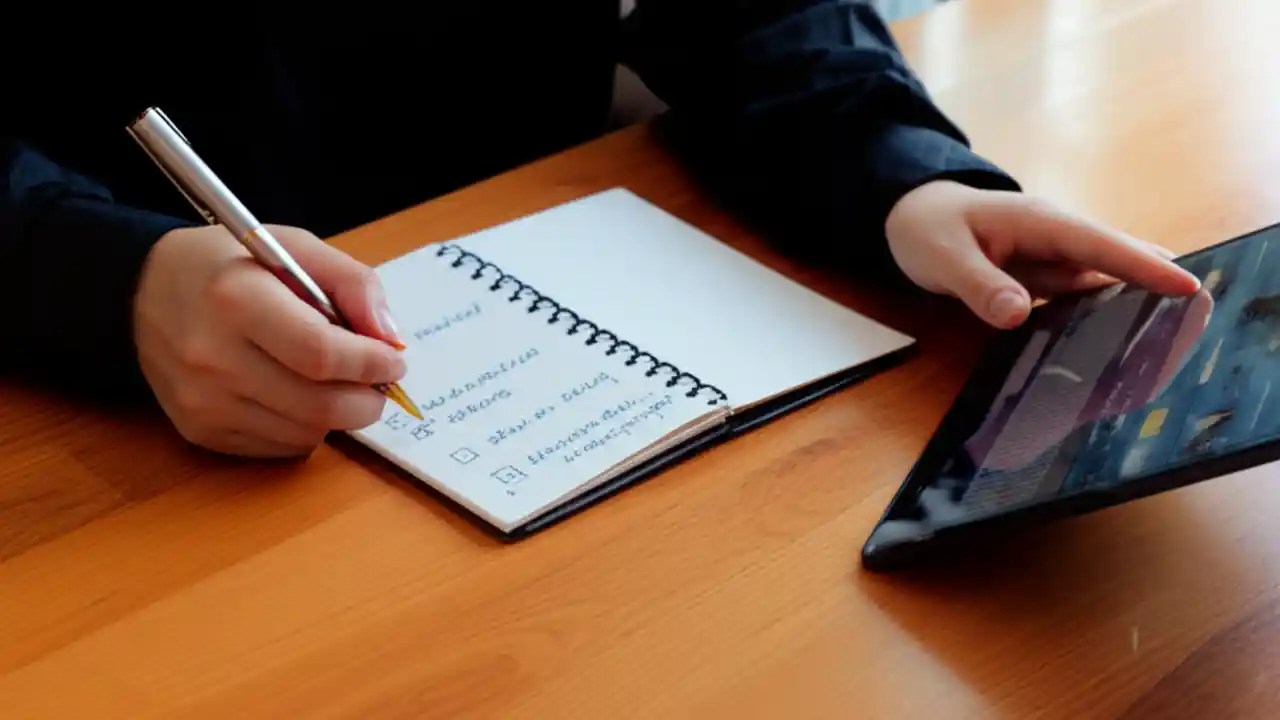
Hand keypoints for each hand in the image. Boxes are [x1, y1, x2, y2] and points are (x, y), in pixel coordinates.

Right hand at [133, 224, 407, 456]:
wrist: (142, 293)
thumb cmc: (229, 266)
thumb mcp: (293, 246)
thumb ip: (353, 283)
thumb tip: (391, 338)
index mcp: (235, 299)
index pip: (321, 353)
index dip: (371, 363)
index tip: (394, 359)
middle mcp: (212, 357)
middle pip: (319, 405)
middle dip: (368, 399)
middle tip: (379, 382)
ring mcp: (202, 401)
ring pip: (306, 432)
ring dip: (338, 414)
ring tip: (335, 381)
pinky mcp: (200, 431)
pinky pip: (280, 447)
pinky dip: (307, 427)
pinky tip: (298, 394)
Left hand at [885, 180, 1200, 327]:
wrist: (910, 214)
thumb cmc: (926, 228)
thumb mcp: (943, 257)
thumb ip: (979, 285)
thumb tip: (1018, 313)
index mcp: (1040, 222)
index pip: (1100, 245)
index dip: (1143, 266)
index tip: (1187, 286)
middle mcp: (1057, 239)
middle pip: (1116, 263)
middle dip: (1156, 286)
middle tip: (1195, 322)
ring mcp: (1052, 260)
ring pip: (1103, 285)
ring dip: (1132, 308)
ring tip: (1165, 346)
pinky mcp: (1044, 279)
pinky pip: (1079, 301)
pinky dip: (1099, 320)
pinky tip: (1114, 351)